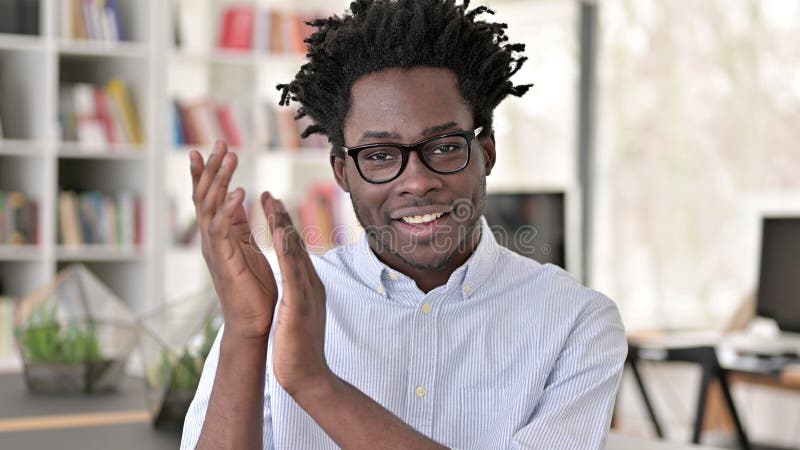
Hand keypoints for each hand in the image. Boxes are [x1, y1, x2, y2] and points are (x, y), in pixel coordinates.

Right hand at [191, 140, 277, 340]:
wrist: (253, 323)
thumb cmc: (252, 288)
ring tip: (229, 156)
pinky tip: (239, 192)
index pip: (209, 197)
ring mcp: (214, 249)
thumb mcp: (246, 247)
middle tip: (219, 141)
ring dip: (219, 179)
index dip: (208, 172)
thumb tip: (237, 199)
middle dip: (211, 167)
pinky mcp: (223, 260)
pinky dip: (227, 209)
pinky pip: (221, 230)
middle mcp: (210, 239)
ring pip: (210, 206)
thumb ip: (238, 224)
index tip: (210, 147)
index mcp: (218, 235)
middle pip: (204, 195)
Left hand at [264, 200, 331, 395]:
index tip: (272, 207)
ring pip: (296, 253)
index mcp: (306, 286)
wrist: (310, 376)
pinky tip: (282, 235)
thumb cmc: (299, 349)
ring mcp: (306, 293)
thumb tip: (295, 282)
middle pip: (296, 245)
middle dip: (282, 218)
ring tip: (274, 204)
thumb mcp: (297, 314)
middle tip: (270, 195)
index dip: (283, 227)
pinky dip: (288, 252)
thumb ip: (297, 294)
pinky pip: (293, 274)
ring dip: (285, 226)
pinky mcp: (300, 305)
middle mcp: (309, 284)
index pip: (293, 250)